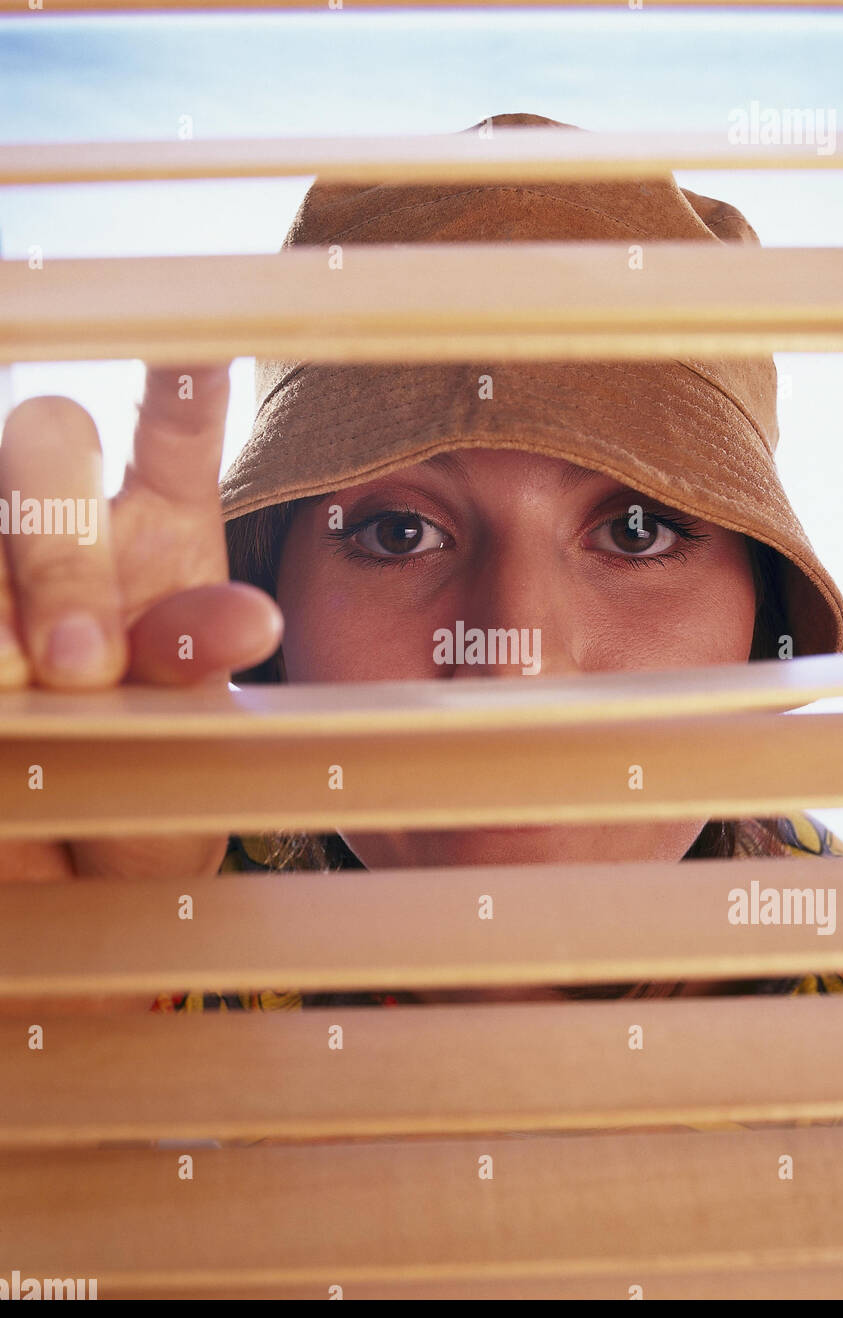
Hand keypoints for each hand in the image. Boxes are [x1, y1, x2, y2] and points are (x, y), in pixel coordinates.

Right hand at [0, 365, 282, 879]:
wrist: (57, 875)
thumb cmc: (135, 807)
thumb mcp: (180, 759)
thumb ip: (199, 689)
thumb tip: (245, 620)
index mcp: (161, 535)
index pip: (174, 425)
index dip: (180, 370)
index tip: (196, 342)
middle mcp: (63, 518)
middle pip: (40, 437)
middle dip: (56, 549)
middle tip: (80, 664)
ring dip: (7, 585)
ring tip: (14, 683)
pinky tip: (7, 690)